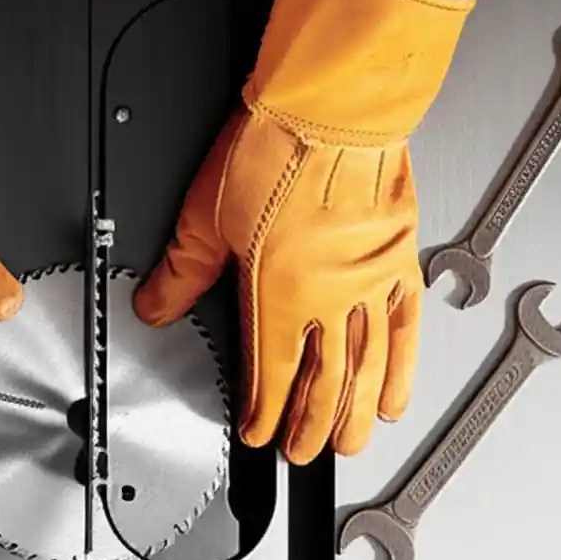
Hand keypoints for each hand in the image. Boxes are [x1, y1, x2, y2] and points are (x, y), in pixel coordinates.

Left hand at [134, 0, 473, 462]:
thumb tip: (156, 306)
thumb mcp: (206, 215)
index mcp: (279, 292)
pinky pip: (404, 327)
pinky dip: (402, 366)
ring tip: (349, 443)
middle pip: (322, 381)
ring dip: (355, 411)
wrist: (332, 105)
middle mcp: (329, 297)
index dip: (264, 413)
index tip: (258, 435)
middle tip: (303, 454)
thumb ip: (182, 271)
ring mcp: (369, 280)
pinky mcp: (399, 258)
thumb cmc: (276, 147)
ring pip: (365, 366)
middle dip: (309, 425)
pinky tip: (396, 391)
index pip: (271, 372)